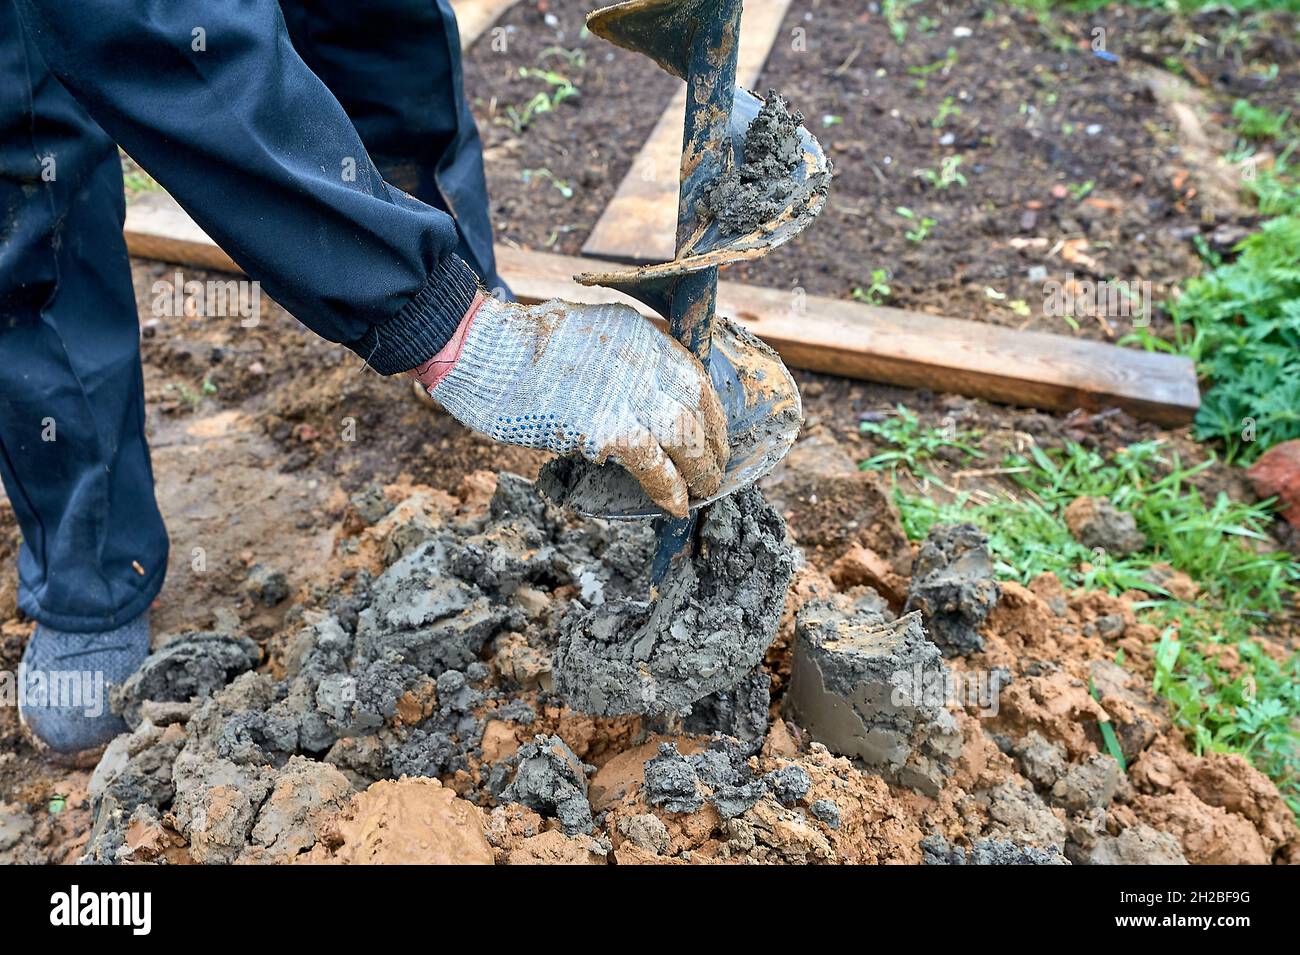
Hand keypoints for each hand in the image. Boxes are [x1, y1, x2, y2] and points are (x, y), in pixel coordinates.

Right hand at [411, 294, 728, 516]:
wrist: (482, 350)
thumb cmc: (514, 348)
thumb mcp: (582, 337)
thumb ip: (613, 362)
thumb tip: (625, 398)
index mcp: (637, 333)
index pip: (691, 373)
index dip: (708, 408)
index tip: (711, 431)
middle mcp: (643, 359)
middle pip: (699, 404)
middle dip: (713, 441)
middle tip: (714, 467)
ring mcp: (629, 393)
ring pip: (688, 436)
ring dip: (702, 468)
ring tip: (704, 490)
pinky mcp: (608, 427)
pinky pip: (656, 464)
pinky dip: (671, 488)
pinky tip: (675, 506)